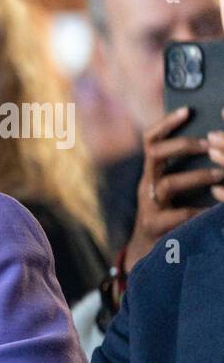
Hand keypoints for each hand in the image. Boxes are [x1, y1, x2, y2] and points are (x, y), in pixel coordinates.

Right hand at [124, 107, 221, 268]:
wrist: (150, 252)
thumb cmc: (171, 214)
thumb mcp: (174, 188)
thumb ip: (184, 168)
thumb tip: (212, 144)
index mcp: (152, 172)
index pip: (151, 140)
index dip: (166, 123)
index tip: (188, 110)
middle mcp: (146, 185)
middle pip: (154, 155)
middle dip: (182, 147)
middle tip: (209, 144)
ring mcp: (148, 205)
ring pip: (167, 184)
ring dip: (196, 177)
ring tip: (220, 175)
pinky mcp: (154, 226)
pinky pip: (179, 215)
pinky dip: (200, 211)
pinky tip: (215, 210)